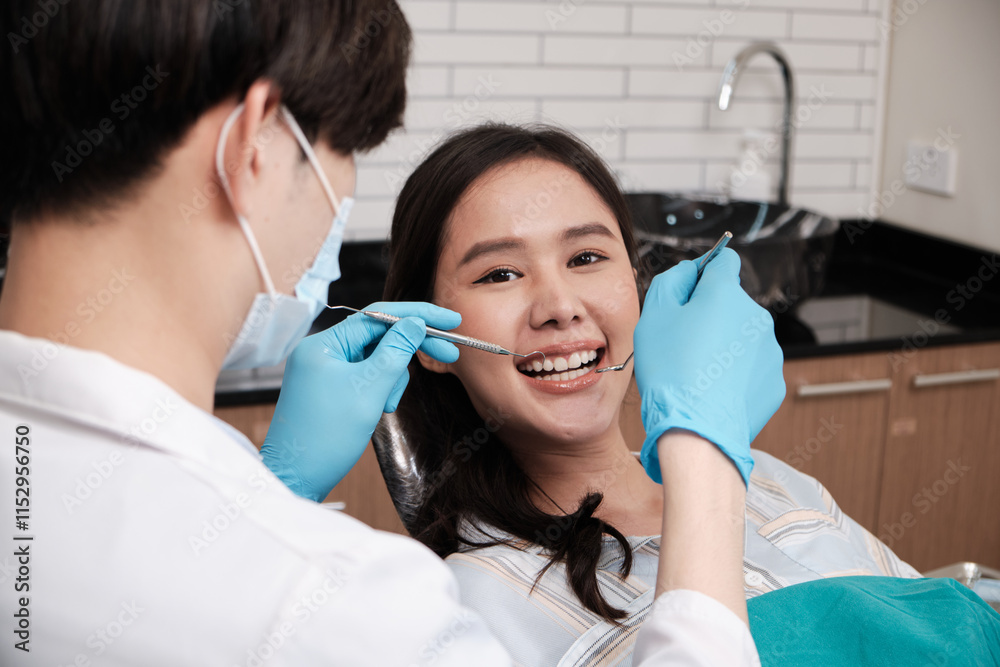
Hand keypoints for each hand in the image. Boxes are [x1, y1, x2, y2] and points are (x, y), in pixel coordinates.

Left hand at [260, 302, 460, 500]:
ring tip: (386, 405)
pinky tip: (379, 409)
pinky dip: (380, 389)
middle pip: (378, 336)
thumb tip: (415, 323)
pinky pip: (365, 376)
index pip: (378, 316)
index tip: (450, 321)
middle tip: (449, 354)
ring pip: (375, 359)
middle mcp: (322, 351)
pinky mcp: (330, 387)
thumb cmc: (325, 438)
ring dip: (392, 378)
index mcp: (323, 344)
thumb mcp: (369, 390)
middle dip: (411, 348)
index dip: (417, 316)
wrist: (295, 478)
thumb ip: (395, 351)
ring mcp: (324, 370)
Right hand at [634, 249, 784, 485]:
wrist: (696, 432)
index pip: (724, 261)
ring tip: (698, 373)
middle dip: (711, 315)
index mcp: (726, 293)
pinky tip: (713, 391)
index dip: (703, 273)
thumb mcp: (653, 315)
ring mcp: (769, 350)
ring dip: (724, 346)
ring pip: (742, 337)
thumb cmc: (670, 374)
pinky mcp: (774, 381)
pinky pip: (750, 368)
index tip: (689, 293)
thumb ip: (672, 280)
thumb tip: (690, 271)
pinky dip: (734, 374)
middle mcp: (756, 317)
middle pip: (731, 303)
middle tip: (683, 344)